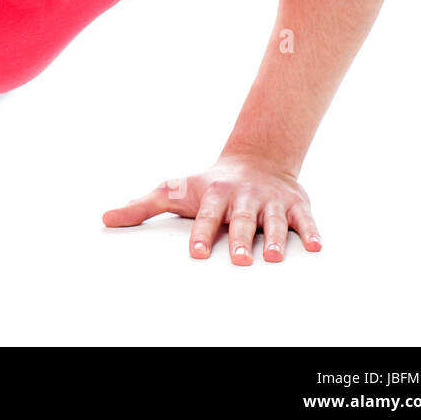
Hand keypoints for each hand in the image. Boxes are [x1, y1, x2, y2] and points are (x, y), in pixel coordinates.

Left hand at [101, 152, 321, 264]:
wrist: (254, 159)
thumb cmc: (207, 185)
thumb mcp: (173, 190)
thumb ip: (141, 206)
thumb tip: (105, 218)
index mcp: (214, 195)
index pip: (206, 217)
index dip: (201, 234)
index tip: (197, 254)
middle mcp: (243, 197)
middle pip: (241, 220)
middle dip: (241, 238)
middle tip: (240, 260)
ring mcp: (270, 201)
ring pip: (275, 221)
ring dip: (275, 238)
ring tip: (274, 257)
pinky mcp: (295, 205)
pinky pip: (305, 219)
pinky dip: (311, 232)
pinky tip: (315, 247)